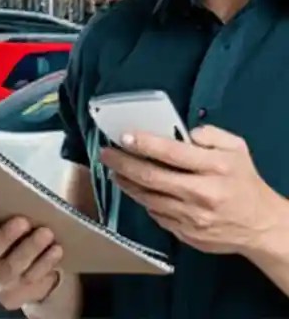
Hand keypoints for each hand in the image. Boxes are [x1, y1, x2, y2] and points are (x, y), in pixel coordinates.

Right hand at [0, 196, 64, 309]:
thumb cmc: (13, 241)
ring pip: (11, 268)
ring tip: (47, 233)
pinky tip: (56, 251)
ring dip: (30, 250)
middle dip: (5, 237)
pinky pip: (31, 280)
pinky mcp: (14, 297)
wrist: (21, 278)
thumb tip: (14, 183)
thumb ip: (2, 212)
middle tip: (23, 221)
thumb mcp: (2, 225)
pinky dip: (45, 264)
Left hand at [101, 125, 288, 255]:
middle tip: (106, 154)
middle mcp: (202, 193)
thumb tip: (183, 132)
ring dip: (127, 183)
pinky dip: (144, 201)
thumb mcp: (236, 149)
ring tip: (115, 171)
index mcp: (215, 168)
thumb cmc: (244, 183)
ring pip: (148, 198)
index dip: (144, 144)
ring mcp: (192, 217)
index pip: (172, 153)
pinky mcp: (186, 234)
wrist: (261, 226)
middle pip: (151, 176)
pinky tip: (137, 190)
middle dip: (122, 163)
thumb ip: (210, 134)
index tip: (123, 137)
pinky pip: (156, 215)